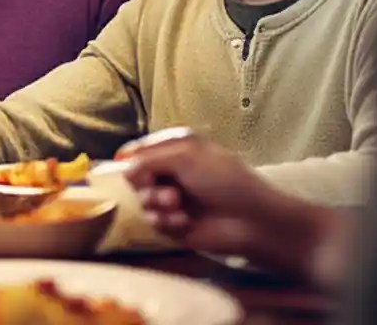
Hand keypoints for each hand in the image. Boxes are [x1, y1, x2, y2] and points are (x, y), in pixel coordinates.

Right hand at [119, 134, 335, 280]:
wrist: (253, 223)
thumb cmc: (226, 181)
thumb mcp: (186, 156)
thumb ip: (149, 158)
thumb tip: (124, 168)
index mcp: (179, 150)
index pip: (142, 149)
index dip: (131, 157)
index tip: (124, 164)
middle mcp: (174, 173)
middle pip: (137, 176)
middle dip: (146, 183)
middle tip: (164, 189)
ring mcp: (175, 201)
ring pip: (143, 201)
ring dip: (157, 203)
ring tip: (177, 206)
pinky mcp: (176, 227)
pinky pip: (154, 223)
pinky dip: (166, 222)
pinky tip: (184, 222)